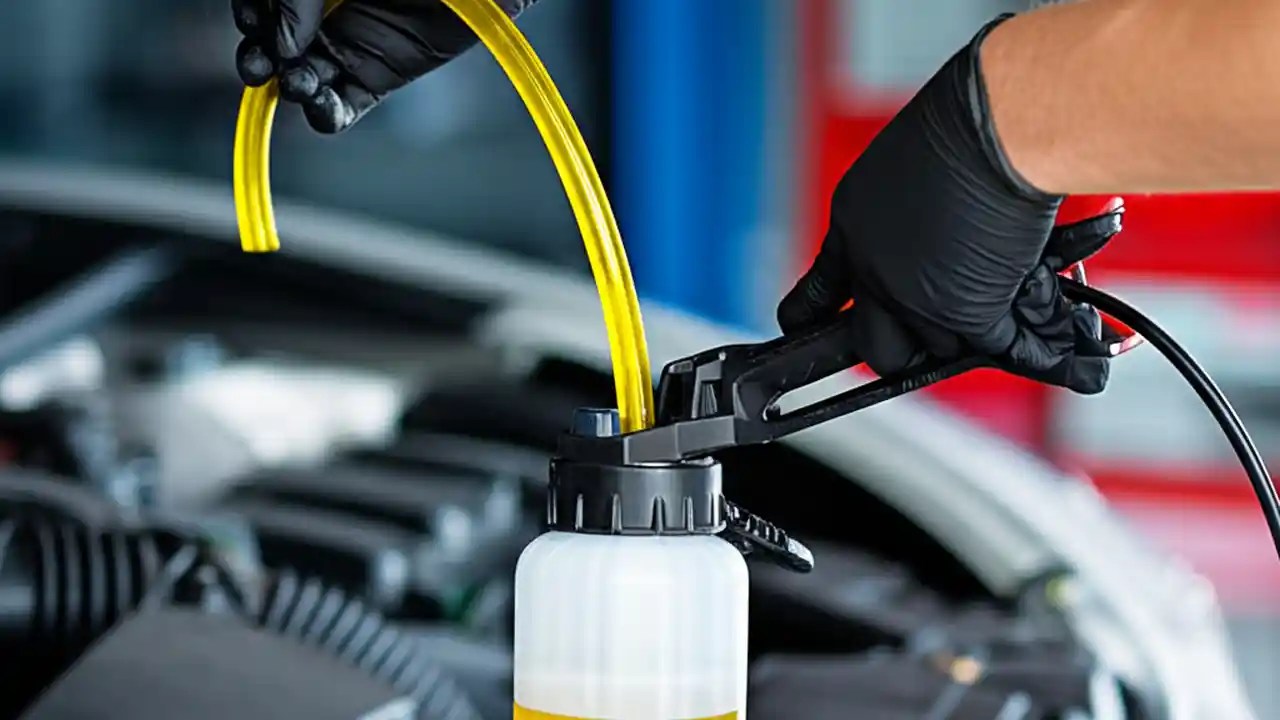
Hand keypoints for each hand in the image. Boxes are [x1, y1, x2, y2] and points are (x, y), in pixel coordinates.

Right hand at [233, 0, 536, 132]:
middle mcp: (323, 10)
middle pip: (274, 43)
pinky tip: (321, 106)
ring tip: (297, 82)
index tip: (251, 21)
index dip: (248, 16)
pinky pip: (346, 104)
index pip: (260, 4)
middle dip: (261, 57)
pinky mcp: (383, 73)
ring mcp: (352, 41)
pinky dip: (327, 114)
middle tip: (259, 65)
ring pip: (304, 77)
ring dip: (292, 87)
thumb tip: (283, 47)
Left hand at [777, 16, 1110, 393]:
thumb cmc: (968, 122)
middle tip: (934, 329)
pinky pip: (997, 348)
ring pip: (942, 348)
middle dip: (904, 347)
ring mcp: (919, 299)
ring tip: (1007, 296)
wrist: (1001, 126)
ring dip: (973, 331)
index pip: (813, 297)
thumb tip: (930, 238)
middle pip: (876, 347)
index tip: (809, 330)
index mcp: (852, 228)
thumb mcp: (907, 166)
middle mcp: (876, 272)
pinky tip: (1049, 341)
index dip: (813, 319)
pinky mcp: (969, 314)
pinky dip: (1029, 345)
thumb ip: (906, 214)